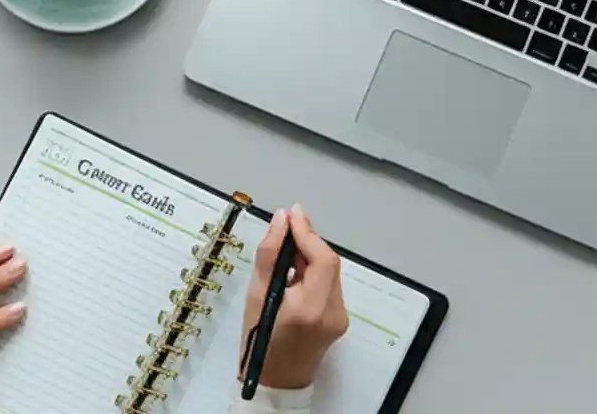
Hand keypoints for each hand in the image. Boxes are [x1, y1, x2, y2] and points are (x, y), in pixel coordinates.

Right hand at [240, 205, 348, 389]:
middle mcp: (333, 312)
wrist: (276, 381)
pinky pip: (329, 286)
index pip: (321, 259)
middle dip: (309, 242)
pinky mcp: (340, 319)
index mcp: (311, 309)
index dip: (308, 233)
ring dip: (311, 257)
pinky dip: (314, 273)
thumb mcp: (255, 296)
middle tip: (286, 229)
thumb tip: (282, 219)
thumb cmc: (259, 341)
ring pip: (330, 273)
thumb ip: (270, 255)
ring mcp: (340, 317)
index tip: (293, 214)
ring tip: (287, 252)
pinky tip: (296, 273)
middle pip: (329, 263)